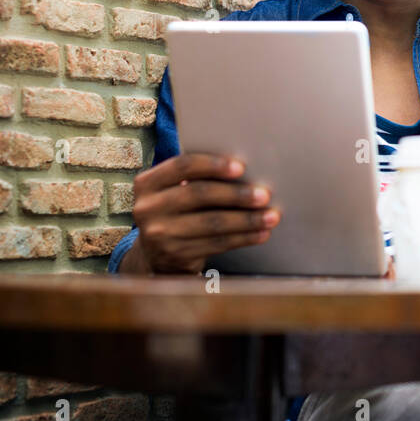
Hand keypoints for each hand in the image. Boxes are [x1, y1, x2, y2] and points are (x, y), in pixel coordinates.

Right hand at [125, 153, 278, 273]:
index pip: (182, 166)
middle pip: (199, 194)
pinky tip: (261, 233)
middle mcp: (147, 208)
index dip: (213, 165)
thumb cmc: (177, 211)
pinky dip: (243, 238)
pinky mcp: (175, 255)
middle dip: (236, 194)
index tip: (241, 167)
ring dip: (247, 220)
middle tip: (264, 194)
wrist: (157, 255)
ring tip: (271, 216)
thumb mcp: (174, 192)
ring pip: (211, 223)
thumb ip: (197, 178)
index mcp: (147, 183)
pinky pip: (217, 243)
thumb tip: (248, 171)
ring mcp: (159, 234)